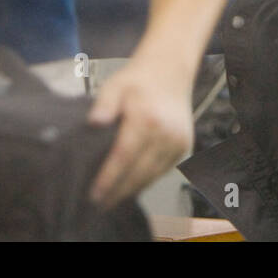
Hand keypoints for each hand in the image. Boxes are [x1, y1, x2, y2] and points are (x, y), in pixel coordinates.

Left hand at [87, 54, 193, 208]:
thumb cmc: (138, 80)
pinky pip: (162, 171)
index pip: (124, 158)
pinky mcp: (184, 146)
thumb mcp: (114, 86)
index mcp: (147, 119)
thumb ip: (103, 104)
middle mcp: (166, 134)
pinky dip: (146, 180)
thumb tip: (93, 123)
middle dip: (118, 192)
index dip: (108, 180)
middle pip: (139, 173)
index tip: (93, 195)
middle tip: (98, 205)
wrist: (171, 71)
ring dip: (132, 190)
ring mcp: (177, 141)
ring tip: (111, 201)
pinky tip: (131, 186)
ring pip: (152, 176)